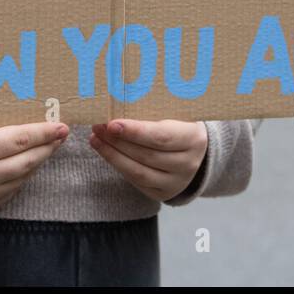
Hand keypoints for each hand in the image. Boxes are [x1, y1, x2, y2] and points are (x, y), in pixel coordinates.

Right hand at [0, 122, 66, 222]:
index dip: (44, 132)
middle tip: (61, 135)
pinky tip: (28, 165)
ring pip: (24, 176)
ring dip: (38, 161)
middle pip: (28, 160)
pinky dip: (23, 176)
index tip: (60, 126)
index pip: (21, 139)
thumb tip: (23, 118)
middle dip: (48, 146)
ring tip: (48, 148)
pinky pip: (13, 189)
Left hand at [89, 119, 207, 201]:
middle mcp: (187, 164)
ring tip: (96, 139)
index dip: (134, 131)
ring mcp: (176, 182)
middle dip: (117, 141)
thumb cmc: (181, 126)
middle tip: (98, 127)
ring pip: (138, 172)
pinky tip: (106, 152)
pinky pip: (136, 181)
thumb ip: (154, 109)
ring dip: (112, 155)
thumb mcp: (177, 114)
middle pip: (146, 155)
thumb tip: (118, 101)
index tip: (111, 124)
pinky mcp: (162, 193)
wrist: (198, 155)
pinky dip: (118, 165)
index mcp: (193, 139)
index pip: (160, 137)